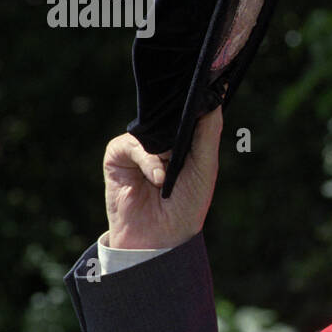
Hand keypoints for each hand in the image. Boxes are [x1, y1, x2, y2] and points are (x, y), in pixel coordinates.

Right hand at [103, 107, 222, 249]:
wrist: (160, 237)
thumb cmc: (187, 205)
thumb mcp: (205, 168)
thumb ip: (208, 135)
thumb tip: (213, 103)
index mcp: (184, 141)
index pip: (188, 113)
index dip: (196, 105)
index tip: (205, 94)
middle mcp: (161, 140)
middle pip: (168, 116)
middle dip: (178, 126)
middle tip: (188, 140)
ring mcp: (139, 146)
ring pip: (152, 130)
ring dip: (165, 152)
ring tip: (171, 177)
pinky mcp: (118, 155)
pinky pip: (133, 144)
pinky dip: (147, 161)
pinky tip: (157, 180)